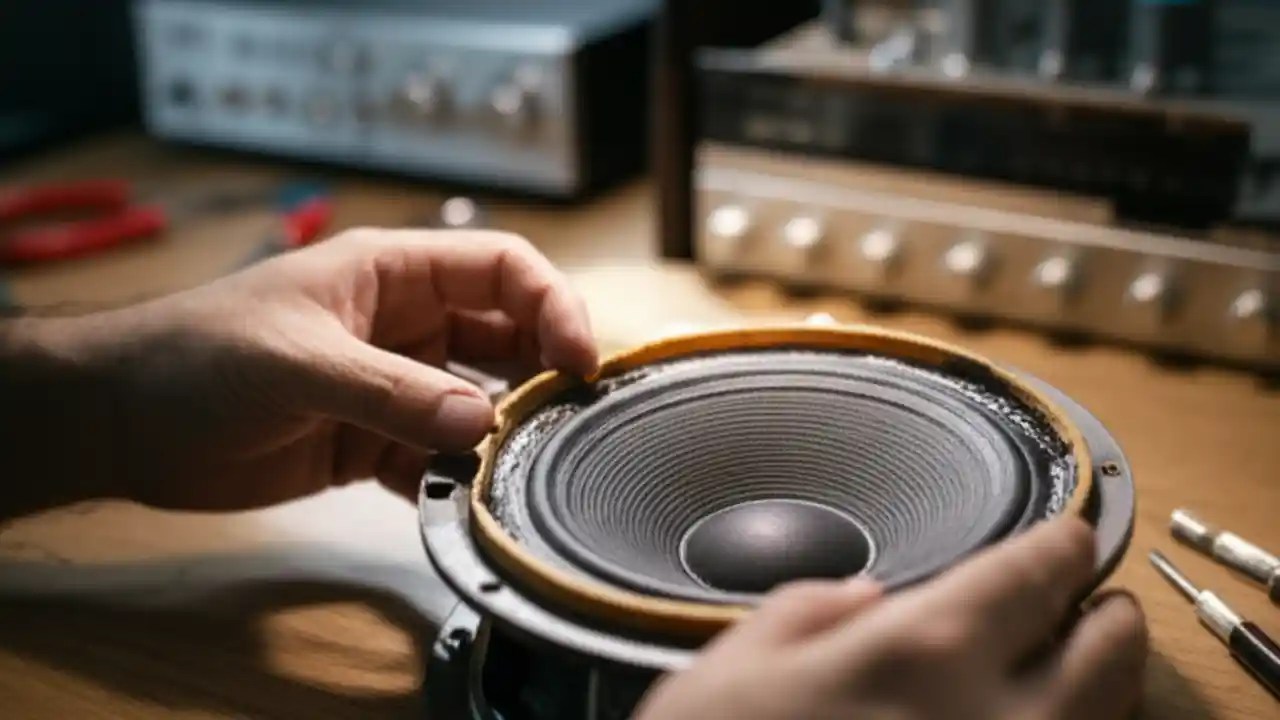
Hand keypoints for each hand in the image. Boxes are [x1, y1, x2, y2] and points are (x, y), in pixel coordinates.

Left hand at [3, 229, 595, 514]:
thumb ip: (392, 392)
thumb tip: (481, 424)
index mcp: (394, 275)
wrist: (122, 420)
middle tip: (567, 420)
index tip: (579, 360)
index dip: (552, 304)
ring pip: (477, 404)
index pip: (502, 268)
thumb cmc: (196, 354)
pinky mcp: (371, 443)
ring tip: (520, 467)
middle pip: (505, 337)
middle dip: (542, 374)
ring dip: (502, 435)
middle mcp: (406, 326)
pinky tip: (461, 501)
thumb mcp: (298, 361)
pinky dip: (454, 481)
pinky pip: (436, 460)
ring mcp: (393, 387)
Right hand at [633, 517, 1147, 719]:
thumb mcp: (732, 668)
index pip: (1033, 574)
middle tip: (1092, 601)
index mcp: (922, 653)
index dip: (1062, 547)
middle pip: (1111, 649)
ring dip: (1105, 682)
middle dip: (1109, 614)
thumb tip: (861, 601)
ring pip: (1111, 719)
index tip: (1068, 540)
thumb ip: (807, 611)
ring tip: (1076, 666)